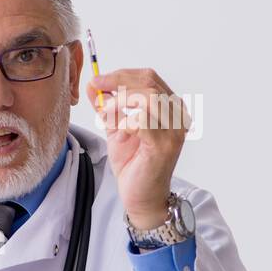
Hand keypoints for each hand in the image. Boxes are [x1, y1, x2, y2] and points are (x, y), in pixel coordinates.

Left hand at [85, 68, 187, 228]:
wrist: (141, 196)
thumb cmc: (133, 163)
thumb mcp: (116, 127)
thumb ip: (108, 106)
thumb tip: (94, 85)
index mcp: (168, 107)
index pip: (148, 77)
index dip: (121, 74)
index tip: (98, 80)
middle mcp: (176, 116)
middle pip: (148, 83)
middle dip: (117, 82)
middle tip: (96, 89)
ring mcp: (174, 130)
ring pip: (148, 98)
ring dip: (120, 103)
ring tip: (107, 116)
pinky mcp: (165, 145)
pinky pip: (143, 120)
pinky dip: (126, 121)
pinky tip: (120, 132)